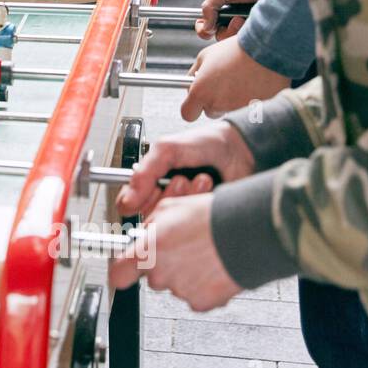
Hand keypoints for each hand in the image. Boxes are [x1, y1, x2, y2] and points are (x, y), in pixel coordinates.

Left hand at [109, 194, 242, 311]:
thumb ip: (149, 227)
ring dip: (185, 274)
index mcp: (148, 252)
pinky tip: (213, 268)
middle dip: (163, 265)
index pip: (118, 275)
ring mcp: (181, 291)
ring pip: (175, 285)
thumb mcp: (169, 209)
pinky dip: (203, 286)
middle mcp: (160, 275)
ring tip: (202, 255)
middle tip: (182, 250)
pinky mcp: (202, 303)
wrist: (248, 233)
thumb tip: (144, 236)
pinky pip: (196, 296)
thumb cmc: (211, 217)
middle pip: (152, 277)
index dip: (121, 272)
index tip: (123, 270)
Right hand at [116, 120, 255, 217]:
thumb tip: (126, 203)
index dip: (140, 200)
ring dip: (188, 197)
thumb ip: (144, 172)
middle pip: (152, 215)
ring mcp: (185, 210)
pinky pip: (196, 224)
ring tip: (201, 179)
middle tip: (182, 179)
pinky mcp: (203, 218)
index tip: (154, 190)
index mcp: (152, 182)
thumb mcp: (167, 149)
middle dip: (169, 195)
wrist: (241, 148)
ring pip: (174, 220)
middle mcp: (166, 199)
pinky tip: (210, 190)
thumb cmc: (206, 144)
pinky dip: (202, 204)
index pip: (131, 204)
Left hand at [181, 35, 290, 121]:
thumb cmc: (236, 50)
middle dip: (215, 101)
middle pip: (211, 112)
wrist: (267, 49)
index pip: (188, 114)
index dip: (192, 108)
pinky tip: (254, 85)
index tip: (196, 101)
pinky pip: (249, 110)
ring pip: (229, 111)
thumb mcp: (205, 56)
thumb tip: (190, 82)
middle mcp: (217, 104)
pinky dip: (250, 101)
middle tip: (225, 84)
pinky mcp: (256, 111)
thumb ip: (194, 73)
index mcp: (201, 92)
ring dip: (233, 101)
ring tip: (242, 81)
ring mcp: (237, 110)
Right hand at [196, 0, 275, 39]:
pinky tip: (255, 22)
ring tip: (247, 18)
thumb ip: (209, 6)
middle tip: (237, 19)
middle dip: (227, 30)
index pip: (203, 27)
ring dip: (238, 31)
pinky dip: (249, 33)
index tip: (210, 29)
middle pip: (219, 37)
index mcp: (218, 10)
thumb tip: (205, 27)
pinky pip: (248, 41)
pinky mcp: (255, 31)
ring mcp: (243, 27)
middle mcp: (229, 20)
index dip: (203, 31)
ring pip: (233, 41)